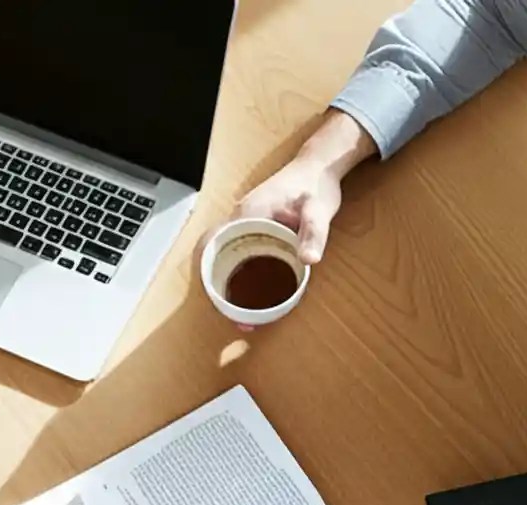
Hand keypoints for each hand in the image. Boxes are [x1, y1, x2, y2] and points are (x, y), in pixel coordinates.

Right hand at [195, 159, 341, 331]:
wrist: (318, 166)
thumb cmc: (315, 184)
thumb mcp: (319, 211)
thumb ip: (314, 234)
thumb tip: (309, 260)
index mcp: (247, 214)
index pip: (212, 243)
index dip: (208, 272)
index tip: (215, 299)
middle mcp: (239, 218)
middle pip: (214, 253)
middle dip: (216, 285)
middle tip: (233, 315)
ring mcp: (244, 222)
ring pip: (223, 254)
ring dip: (225, 280)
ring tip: (241, 311)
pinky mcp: (253, 226)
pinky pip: (237, 251)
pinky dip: (237, 271)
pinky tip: (250, 290)